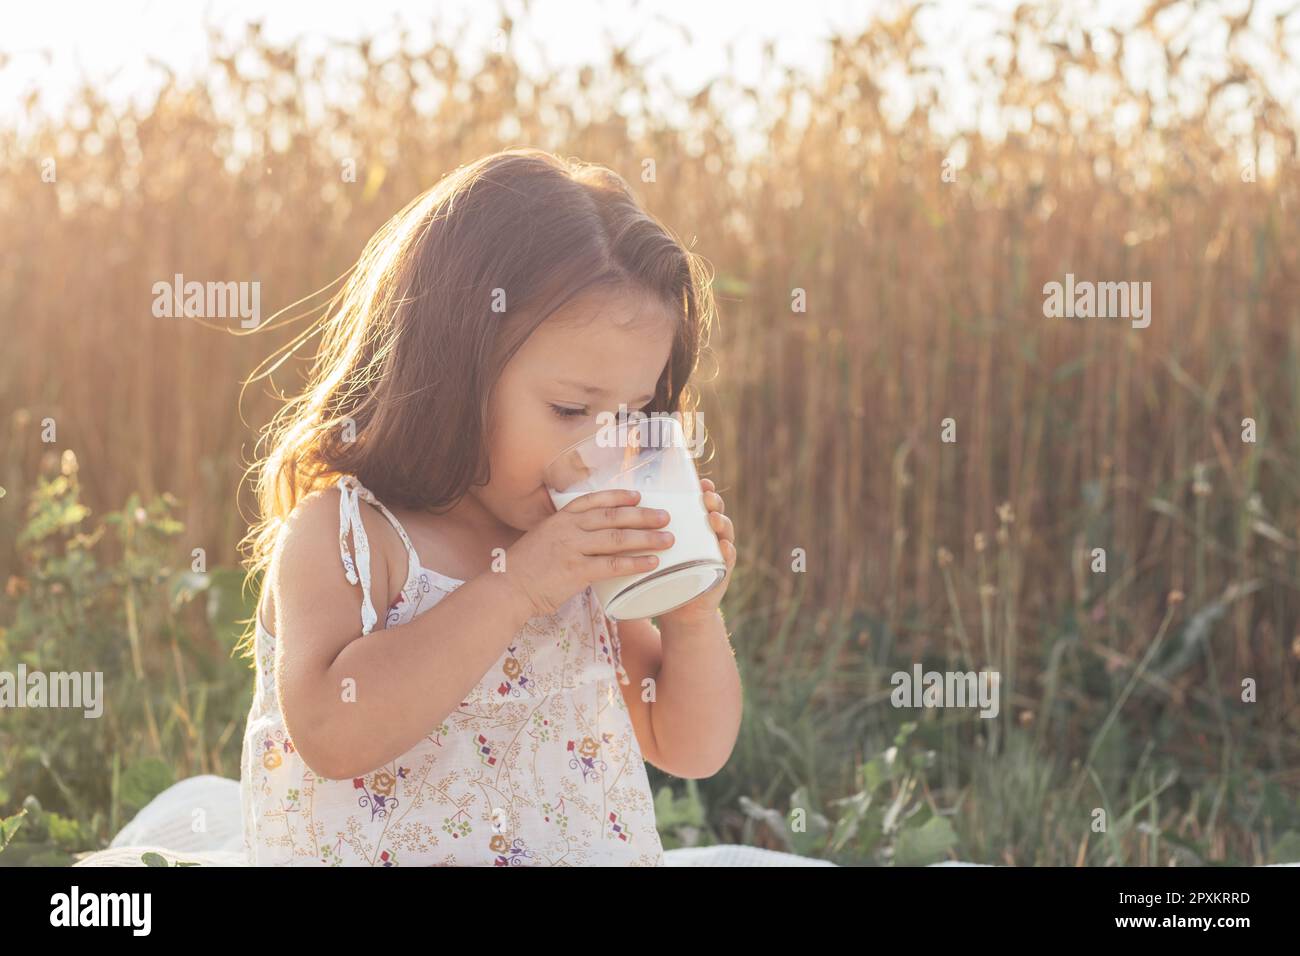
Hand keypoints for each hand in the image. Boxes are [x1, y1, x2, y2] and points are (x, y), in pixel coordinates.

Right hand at [501, 488, 674, 617]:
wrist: (508, 588)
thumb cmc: (525, 568)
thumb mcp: (543, 539)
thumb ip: (566, 534)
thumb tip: (591, 537)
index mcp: (560, 518)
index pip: (594, 500)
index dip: (619, 497)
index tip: (639, 496)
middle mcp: (569, 528)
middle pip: (613, 516)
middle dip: (643, 516)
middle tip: (665, 517)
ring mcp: (573, 548)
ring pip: (618, 538)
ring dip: (647, 538)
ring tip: (668, 539)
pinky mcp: (577, 571)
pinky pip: (613, 565)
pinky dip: (635, 563)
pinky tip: (652, 563)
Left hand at [655, 477, 735, 625]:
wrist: (678, 609)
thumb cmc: (664, 575)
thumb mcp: (656, 549)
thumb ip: (646, 531)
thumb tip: (619, 507)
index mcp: (695, 528)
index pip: (702, 504)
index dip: (705, 491)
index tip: (700, 482)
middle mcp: (709, 538)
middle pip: (716, 514)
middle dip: (714, 503)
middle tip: (705, 498)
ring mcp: (717, 555)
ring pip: (725, 534)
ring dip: (722, 524)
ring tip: (713, 519)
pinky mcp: (720, 574)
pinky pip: (727, 562)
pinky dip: (728, 553)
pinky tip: (724, 547)